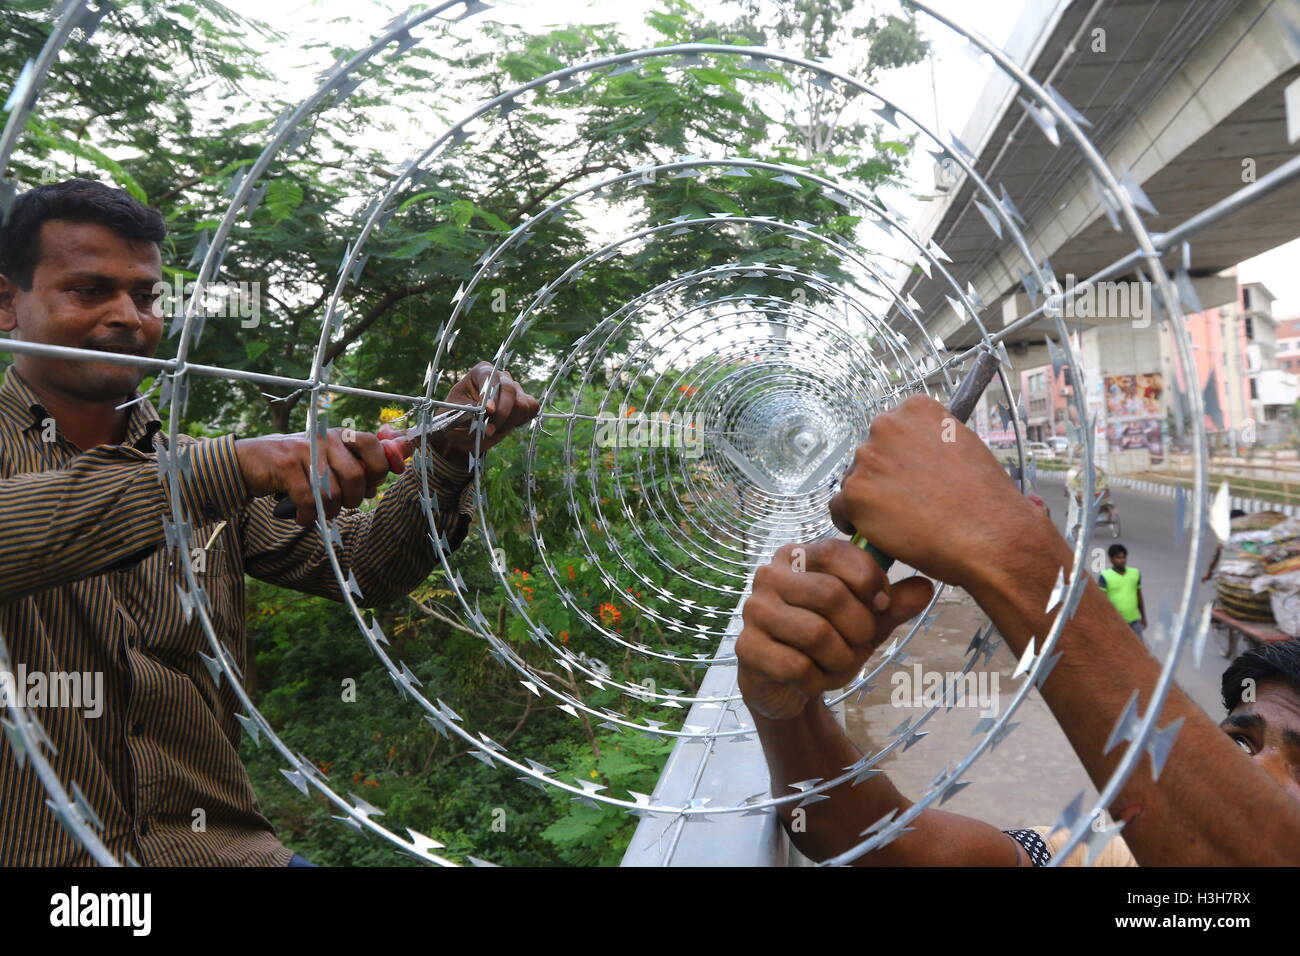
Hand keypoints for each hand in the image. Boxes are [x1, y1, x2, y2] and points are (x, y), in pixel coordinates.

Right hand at [235, 428, 389, 526]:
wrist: (249, 460)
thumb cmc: (295, 464)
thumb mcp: (325, 458)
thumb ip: (351, 463)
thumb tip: (381, 479)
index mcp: (339, 435)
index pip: (372, 444)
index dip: (379, 469)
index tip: (372, 487)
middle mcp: (324, 439)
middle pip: (355, 474)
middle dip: (354, 499)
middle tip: (344, 506)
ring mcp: (304, 450)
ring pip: (332, 491)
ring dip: (329, 511)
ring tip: (322, 513)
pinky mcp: (285, 465)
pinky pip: (307, 500)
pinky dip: (308, 516)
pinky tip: (303, 518)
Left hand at [433, 361, 539, 461]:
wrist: (466, 432)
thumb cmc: (457, 419)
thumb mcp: (456, 415)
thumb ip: (470, 411)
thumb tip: (488, 411)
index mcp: (481, 372)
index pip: (490, 377)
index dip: (490, 394)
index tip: (488, 411)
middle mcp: (500, 377)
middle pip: (509, 390)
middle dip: (501, 413)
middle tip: (488, 431)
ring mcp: (515, 389)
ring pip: (522, 403)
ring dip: (508, 422)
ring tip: (491, 429)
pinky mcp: (525, 402)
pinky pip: (531, 409)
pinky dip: (519, 422)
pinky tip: (504, 426)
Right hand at [736, 539, 933, 719]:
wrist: (787, 683)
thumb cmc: (828, 639)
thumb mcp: (867, 619)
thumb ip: (893, 603)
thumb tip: (925, 588)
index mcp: (798, 556)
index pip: (837, 552)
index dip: (869, 580)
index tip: (881, 605)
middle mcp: (770, 576)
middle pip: (830, 594)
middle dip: (859, 628)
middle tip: (859, 642)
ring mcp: (754, 611)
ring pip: (816, 634)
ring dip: (840, 659)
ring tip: (837, 663)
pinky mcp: (746, 648)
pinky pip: (797, 666)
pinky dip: (818, 680)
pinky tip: (813, 679)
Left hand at [827, 395, 1047, 589]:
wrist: (988, 533)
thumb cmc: (983, 498)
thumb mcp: (964, 446)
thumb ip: (931, 441)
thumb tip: (915, 454)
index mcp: (916, 409)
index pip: (891, 430)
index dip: (899, 457)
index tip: (910, 475)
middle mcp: (886, 425)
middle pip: (869, 453)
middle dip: (882, 477)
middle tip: (906, 502)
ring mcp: (867, 458)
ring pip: (854, 481)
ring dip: (869, 500)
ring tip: (900, 521)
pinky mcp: (854, 493)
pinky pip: (839, 509)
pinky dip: (853, 523)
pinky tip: (877, 533)